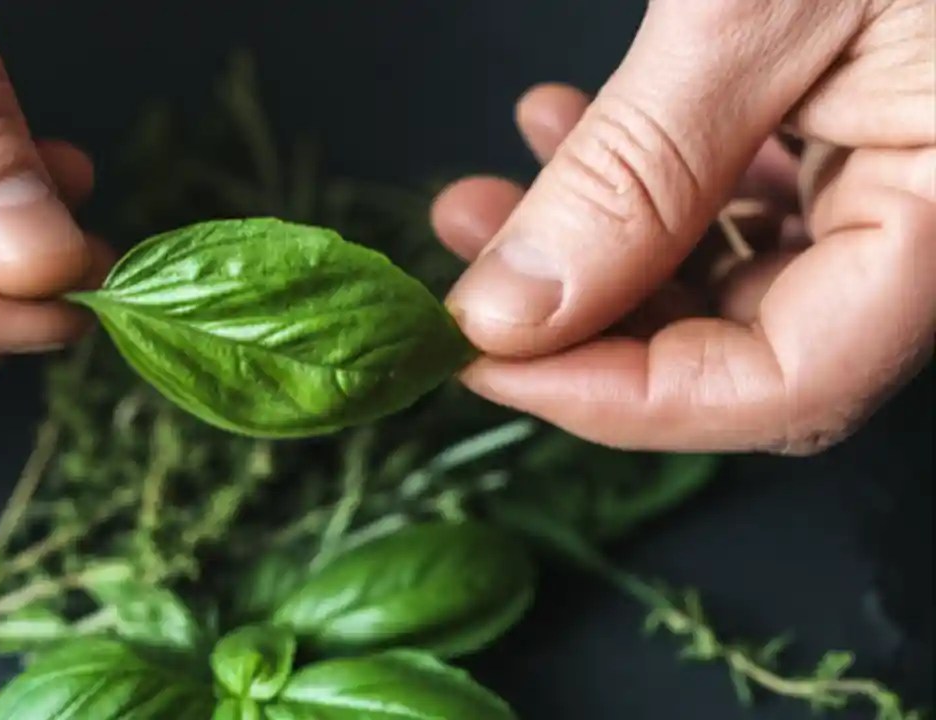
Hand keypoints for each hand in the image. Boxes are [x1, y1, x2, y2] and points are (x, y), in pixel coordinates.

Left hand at [433, 0, 933, 453]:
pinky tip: (567, 137)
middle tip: (465, 271)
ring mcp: (909, 174)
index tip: (478, 362)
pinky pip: (754, 200)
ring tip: (487, 198)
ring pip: (735, 278)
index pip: (785, 387)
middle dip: (581, 318)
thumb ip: (639, 173)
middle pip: (747, 347)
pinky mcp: (871, 126)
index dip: (615, 400)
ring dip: (595, 251)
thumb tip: (510, 315)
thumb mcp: (758, 4)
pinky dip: (649, 188)